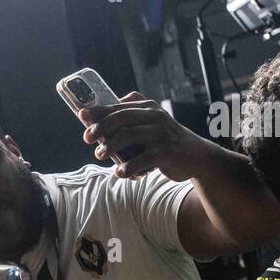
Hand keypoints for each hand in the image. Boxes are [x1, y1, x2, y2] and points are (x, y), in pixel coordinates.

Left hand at [79, 91, 208, 181]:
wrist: (197, 156)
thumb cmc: (166, 140)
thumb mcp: (152, 122)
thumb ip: (132, 114)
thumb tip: (104, 109)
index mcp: (148, 108)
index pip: (119, 107)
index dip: (99, 111)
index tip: (82, 116)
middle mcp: (155, 117)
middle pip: (123, 118)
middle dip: (102, 127)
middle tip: (87, 138)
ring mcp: (162, 134)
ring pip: (131, 136)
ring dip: (111, 146)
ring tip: (99, 155)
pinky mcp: (168, 152)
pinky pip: (144, 158)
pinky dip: (129, 166)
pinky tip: (118, 172)